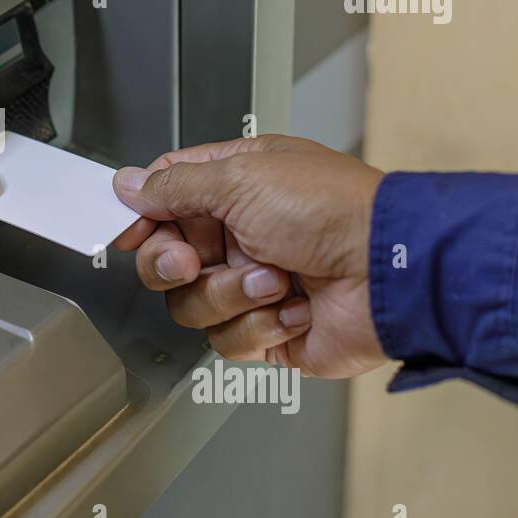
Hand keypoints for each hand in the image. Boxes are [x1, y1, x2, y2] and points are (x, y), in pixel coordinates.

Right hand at [112, 135, 387, 377]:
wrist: (390, 274)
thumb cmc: (334, 211)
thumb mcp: (243, 177)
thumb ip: (176, 184)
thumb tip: (130, 184)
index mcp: (235, 186)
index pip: (165, 199)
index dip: (140, 217)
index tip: (127, 231)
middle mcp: (241, 234)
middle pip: (165, 258)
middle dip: (171, 264)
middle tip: (189, 261)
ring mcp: (253, 284)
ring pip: (191, 304)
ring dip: (229, 295)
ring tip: (275, 281)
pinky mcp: (268, 330)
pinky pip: (227, 340)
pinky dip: (260, 325)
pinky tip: (296, 308)